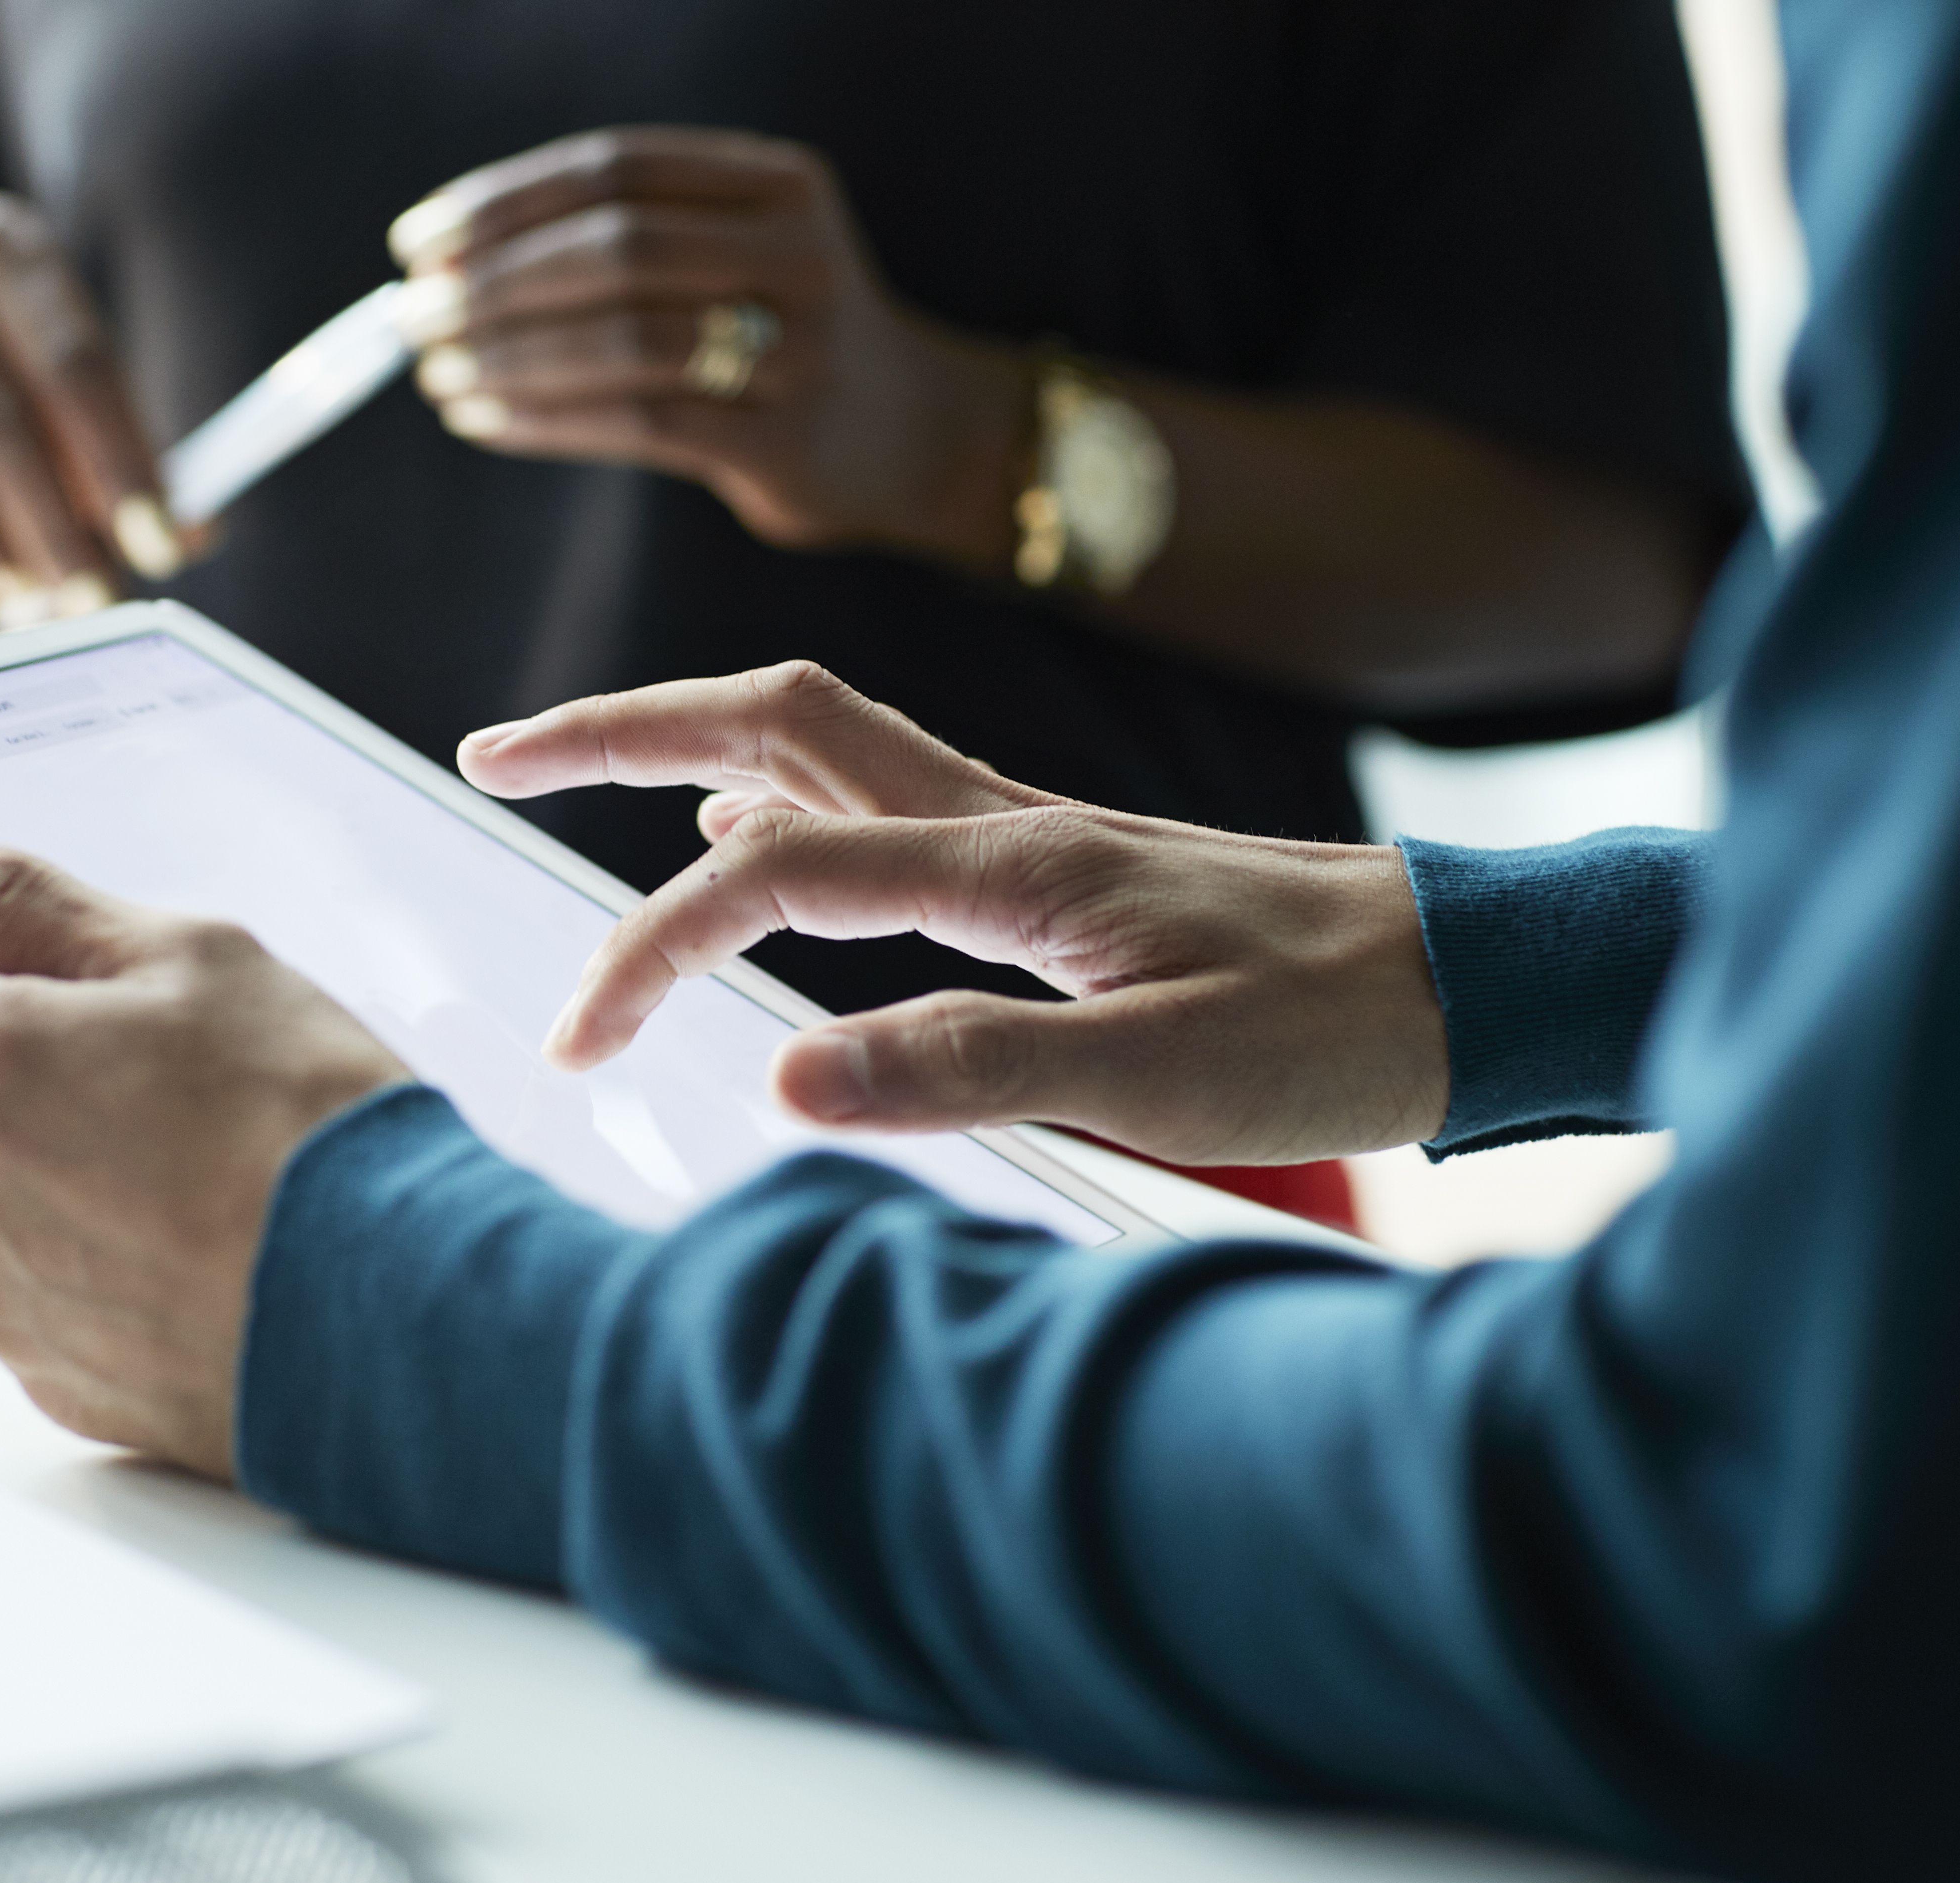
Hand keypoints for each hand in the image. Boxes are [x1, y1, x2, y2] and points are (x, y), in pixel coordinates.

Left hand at [0, 813, 409, 1478]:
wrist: (397, 1307)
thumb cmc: (301, 1124)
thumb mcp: (179, 956)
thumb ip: (5, 897)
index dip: (61, 991)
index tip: (153, 1023)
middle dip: (72, 1094)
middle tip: (204, 1108)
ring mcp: (0, 1298)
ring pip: (27, 1207)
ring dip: (98, 1193)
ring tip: (220, 1197)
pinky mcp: (55, 1382)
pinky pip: (70, 1302)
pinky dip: (127, 1282)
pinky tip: (216, 1267)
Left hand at [388, 128, 1025, 563]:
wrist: (911, 437)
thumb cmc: (782, 339)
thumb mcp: (734, 253)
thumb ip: (629, 238)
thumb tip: (448, 265)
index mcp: (780, 183)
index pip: (614, 169)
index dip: (502, 203)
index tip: (417, 243)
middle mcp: (799, 253)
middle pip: (614, 249)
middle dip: (492, 283)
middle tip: (409, 318)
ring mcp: (800, 350)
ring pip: (620, 340)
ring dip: (508, 358)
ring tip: (437, 375)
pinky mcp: (783, 440)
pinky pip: (636, 423)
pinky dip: (544, 420)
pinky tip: (486, 421)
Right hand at [457, 663, 1448, 1164]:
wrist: (1466, 979)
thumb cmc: (1330, 1028)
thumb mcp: (1162, 1073)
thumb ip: (972, 1067)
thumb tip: (783, 1082)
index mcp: (1009, 866)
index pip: (771, 874)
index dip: (650, 951)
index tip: (581, 1042)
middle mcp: (1000, 819)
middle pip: (771, 723)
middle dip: (618, 729)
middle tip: (493, 757)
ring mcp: (1021, 831)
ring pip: (819, 744)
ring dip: (688, 747)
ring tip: (582, 778)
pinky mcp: (1047, 864)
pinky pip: (877, 796)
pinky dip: (782, 801)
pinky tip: (755, 852)